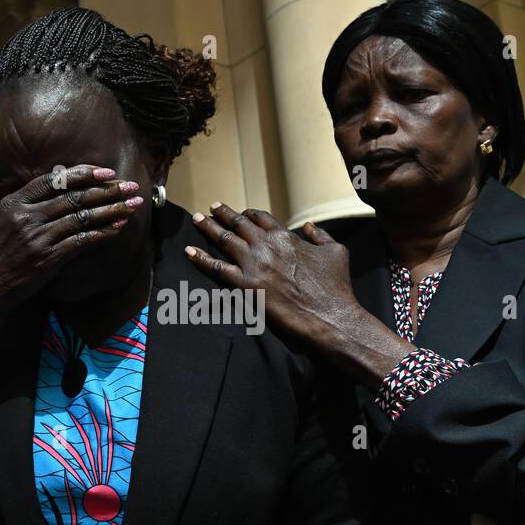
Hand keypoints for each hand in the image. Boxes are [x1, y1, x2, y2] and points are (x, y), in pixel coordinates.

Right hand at [0, 142, 144, 317]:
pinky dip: (102, 233)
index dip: (81, 174)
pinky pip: (82, 242)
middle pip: (73, 197)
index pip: (52, 181)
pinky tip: (119, 227)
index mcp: (13, 203)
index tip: (104, 171)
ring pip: (82, 218)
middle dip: (106, 190)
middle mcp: (27, 218)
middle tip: (129, 185)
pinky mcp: (49, 260)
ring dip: (111, 210)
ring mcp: (39, 239)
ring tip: (133, 204)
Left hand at [185, 203, 360, 345]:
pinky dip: (200, 258)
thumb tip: (308, 225)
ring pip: (224, 240)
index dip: (248, 214)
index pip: (261, 218)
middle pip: (238, 224)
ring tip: (197, 219)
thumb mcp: (336, 251)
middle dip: (223, 214)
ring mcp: (253, 265)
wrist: (329, 316)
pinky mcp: (244, 286)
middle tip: (211, 208)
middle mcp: (266, 246)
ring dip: (207, 228)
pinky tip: (188, 251)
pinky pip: (215, 268)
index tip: (240, 212)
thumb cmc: (336, 286)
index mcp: (286, 237)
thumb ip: (319, 235)